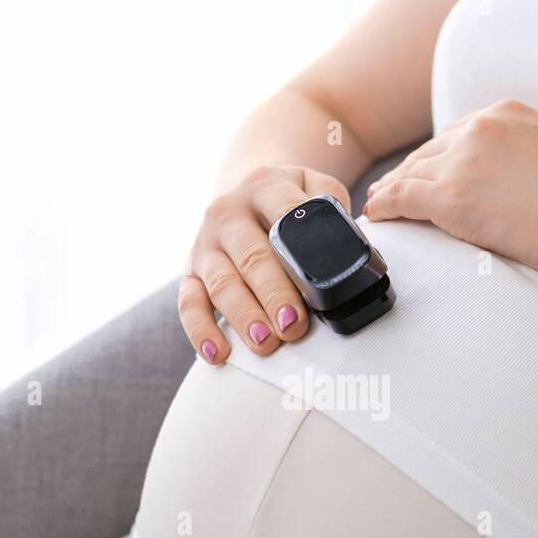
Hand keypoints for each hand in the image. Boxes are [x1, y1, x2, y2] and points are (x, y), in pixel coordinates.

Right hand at [180, 165, 350, 363]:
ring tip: (265, 343)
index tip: (313, 290)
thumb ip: (332, 206)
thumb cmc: (287, 200)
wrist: (245, 192)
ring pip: (221, 283)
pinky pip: (188, 304)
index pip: (283, 215)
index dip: (298, 255)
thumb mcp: (314, 185)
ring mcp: (205, 243)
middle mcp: (228, 212)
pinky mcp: (190, 271)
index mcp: (264, 186)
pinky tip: (218, 352)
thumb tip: (350, 246)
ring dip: (244, 316)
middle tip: (293, 326)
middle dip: (273, 295)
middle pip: (251, 258)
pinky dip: (200, 330)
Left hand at [363, 99, 537, 294]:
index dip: (436, 156)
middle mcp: (480, 127)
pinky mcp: (451, 198)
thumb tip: (523, 174)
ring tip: (375, 205)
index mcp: (507, 112)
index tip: (423, 169)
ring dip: (389, 190)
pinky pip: (402, 198)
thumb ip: (531, 152)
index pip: (458, 132)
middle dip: (409, 171)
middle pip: (429, 151)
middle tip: (388, 188)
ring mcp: (462, 160)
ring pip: (410, 174)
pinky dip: (383, 207)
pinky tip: (373, 217)